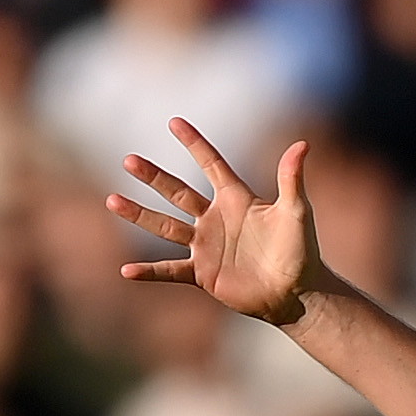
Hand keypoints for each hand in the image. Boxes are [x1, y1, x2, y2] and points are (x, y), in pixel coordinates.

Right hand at [110, 120, 328, 327]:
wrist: (297, 294)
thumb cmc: (300, 252)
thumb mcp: (296, 212)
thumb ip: (291, 179)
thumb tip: (302, 145)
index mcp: (236, 199)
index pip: (211, 164)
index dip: (195, 143)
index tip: (174, 122)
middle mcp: (215, 219)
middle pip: (177, 192)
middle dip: (153, 177)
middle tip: (129, 160)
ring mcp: (206, 246)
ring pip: (165, 227)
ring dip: (139, 215)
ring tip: (112, 201)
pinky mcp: (203, 274)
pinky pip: (171, 270)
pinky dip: (150, 272)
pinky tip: (127, 271)